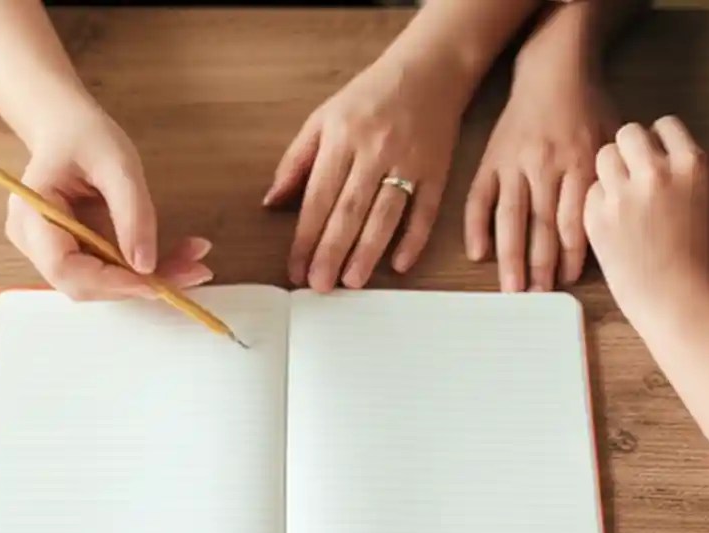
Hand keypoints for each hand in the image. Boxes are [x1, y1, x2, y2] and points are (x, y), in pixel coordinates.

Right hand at [6, 109, 212, 300]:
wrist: (66, 127)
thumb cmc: (84, 135)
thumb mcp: (117, 164)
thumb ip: (132, 213)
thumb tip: (145, 265)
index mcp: (31, 215)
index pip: (64, 268)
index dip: (110, 282)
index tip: (156, 280)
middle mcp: (33, 242)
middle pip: (85, 284)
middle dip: (139, 284)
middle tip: (193, 271)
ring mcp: (51, 251)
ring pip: (102, 283)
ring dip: (149, 278)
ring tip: (195, 261)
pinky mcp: (74, 253)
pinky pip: (109, 271)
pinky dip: (145, 267)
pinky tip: (181, 255)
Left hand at [263, 56, 462, 291]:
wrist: (430, 70)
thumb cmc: (370, 97)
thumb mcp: (324, 117)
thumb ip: (297, 160)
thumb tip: (272, 201)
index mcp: (342, 137)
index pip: (318, 196)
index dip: (305, 236)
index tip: (295, 268)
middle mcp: (375, 150)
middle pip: (350, 210)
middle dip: (332, 251)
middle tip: (320, 285)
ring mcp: (409, 161)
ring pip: (386, 214)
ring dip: (368, 251)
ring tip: (352, 281)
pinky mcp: (437, 170)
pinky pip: (426, 211)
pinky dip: (414, 239)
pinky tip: (400, 264)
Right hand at [465, 72, 618, 291]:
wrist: (555, 71)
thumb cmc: (590, 109)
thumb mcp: (612, 139)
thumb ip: (612, 180)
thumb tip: (616, 226)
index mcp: (580, 162)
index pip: (574, 218)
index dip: (571, 253)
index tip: (569, 282)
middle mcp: (546, 166)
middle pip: (541, 224)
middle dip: (539, 265)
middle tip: (538, 297)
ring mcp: (515, 164)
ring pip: (510, 216)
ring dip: (510, 255)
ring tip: (512, 288)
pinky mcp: (492, 160)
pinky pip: (479, 196)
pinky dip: (475, 225)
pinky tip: (477, 253)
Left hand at [583, 116, 708, 324]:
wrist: (683, 303)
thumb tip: (690, 149)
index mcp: (693, 165)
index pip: (665, 125)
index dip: (660, 141)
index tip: (657, 157)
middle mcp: (656, 173)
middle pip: (628, 133)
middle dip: (631, 149)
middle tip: (634, 173)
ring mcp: (623, 194)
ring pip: (603, 156)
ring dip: (611, 171)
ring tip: (622, 195)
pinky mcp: (597, 217)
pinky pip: (590, 190)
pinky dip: (599, 201)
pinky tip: (614, 220)